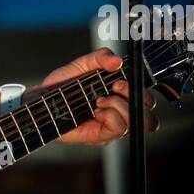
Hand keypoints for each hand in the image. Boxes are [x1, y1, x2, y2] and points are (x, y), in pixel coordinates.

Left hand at [37, 47, 159, 145]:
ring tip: (99, 99)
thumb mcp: (84, 64)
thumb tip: (117, 60)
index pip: (148, 102)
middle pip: (150, 118)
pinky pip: (118, 128)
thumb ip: (101, 57)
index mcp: (121, 98)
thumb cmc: (64, 84)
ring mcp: (112, 127)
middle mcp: (120, 115)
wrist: (44, 98)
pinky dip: (109, 115)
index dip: (142, 91)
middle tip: (114, 88)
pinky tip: (95, 109)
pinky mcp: (101, 136)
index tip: (120, 80)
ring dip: (119, 105)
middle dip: (136, 98)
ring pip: (134, 121)